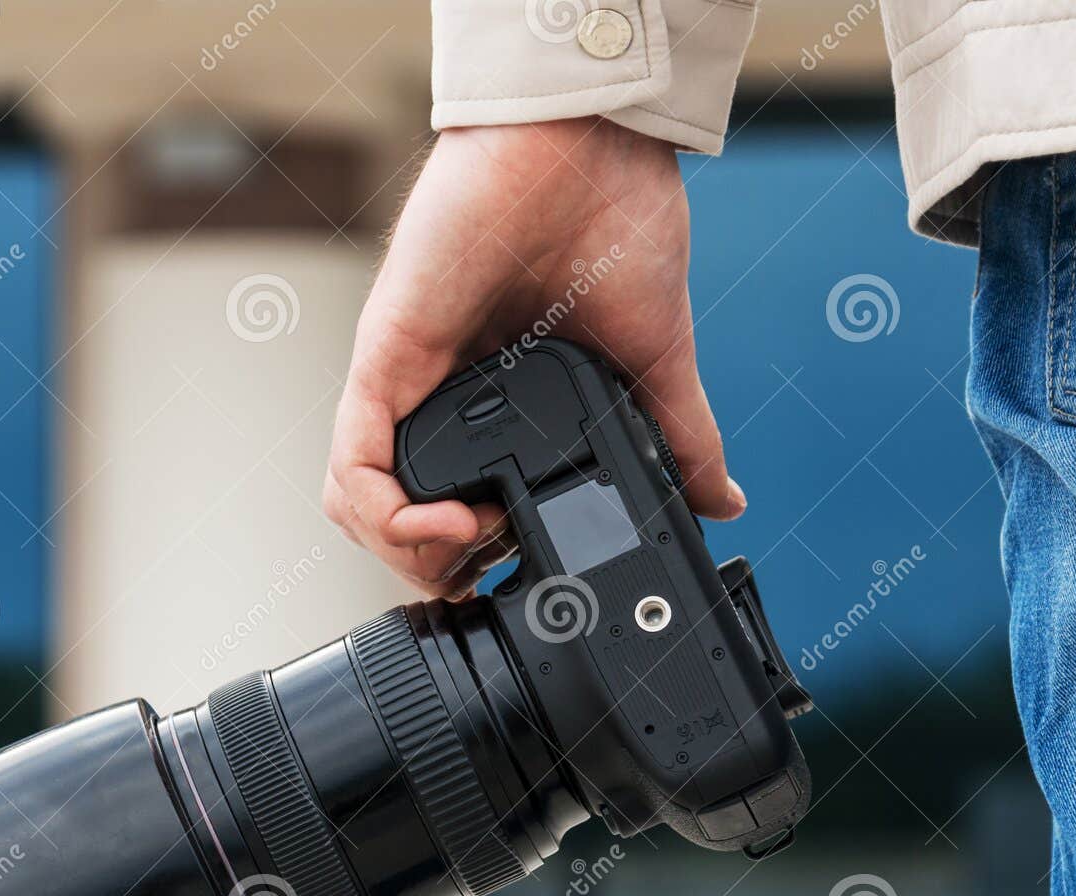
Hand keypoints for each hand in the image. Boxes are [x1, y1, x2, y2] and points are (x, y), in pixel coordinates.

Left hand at [325, 117, 742, 599]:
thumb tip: (722, 500)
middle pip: (390, 518)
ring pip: (358, 502)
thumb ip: (679, 438)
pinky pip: (354, 463)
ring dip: (405, 552)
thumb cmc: (617, 224)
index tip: (510, 568)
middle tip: (485, 570)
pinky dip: (387, 516)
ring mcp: (406, 381)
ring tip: (467, 549)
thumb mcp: (655, 361)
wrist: (593, 146)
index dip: (466, 557)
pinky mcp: (387, 359)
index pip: (444, 504)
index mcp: (491, 401)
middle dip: (432, 569)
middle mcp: (438, 396)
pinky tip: (447, 525)